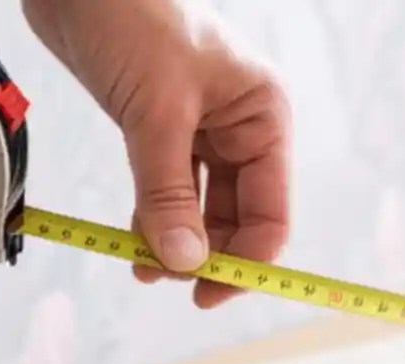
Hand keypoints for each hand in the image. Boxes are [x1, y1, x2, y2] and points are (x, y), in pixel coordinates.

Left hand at [22, 0, 290, 307]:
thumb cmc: (133, 16)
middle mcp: (241, 127)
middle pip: (238, 218)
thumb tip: (184, 262)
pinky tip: (134, 238)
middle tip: (167, 281)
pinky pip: (169, 191)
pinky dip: (153, 218)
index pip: (271, 213)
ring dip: (175, 241)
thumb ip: (168, 194)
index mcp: (264, 116)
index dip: (245, 262)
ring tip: (142, 265)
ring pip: (201, 209)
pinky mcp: (164, 130)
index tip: (207, 294)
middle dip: (204, 254)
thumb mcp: (156, 113)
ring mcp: (203, 130)